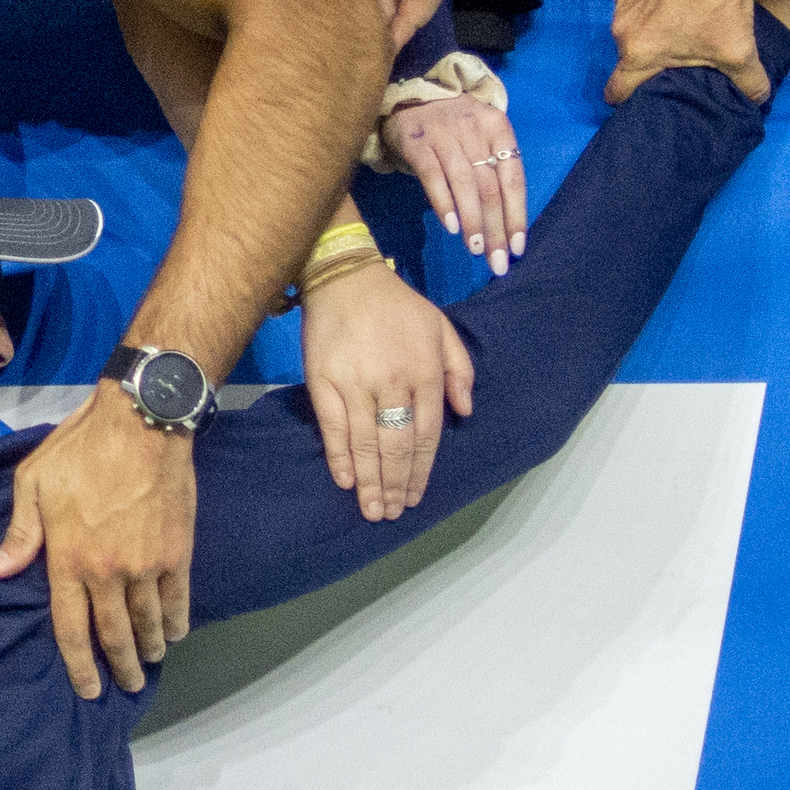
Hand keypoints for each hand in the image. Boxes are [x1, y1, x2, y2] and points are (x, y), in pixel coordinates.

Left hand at [0, 391, 195, 699]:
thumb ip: (20, 533)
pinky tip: (174, 634)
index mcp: (68, 559)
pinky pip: (177, 600)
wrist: (141, 423)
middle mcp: (107, 572)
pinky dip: (176, 622)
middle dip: (119, 667)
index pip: (71, 628)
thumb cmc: (79, 449)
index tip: (88, 690)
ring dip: (149, 649)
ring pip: (147, 623)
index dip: (79, 665)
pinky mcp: (177, 553)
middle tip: (124, 687)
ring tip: (148, 663)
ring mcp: (146, 566)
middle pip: (114, 635)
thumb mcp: (34, 482)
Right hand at [299, 255, 473, 521]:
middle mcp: (394, 382)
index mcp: (425, 372)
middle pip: (397, 446)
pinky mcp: (323, 380)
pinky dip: (339, 456)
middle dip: (396, 485)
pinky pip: (333, 426)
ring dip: (370, 481)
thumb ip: (460, 369)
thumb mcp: (441, 328)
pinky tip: (345, 479)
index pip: (427, 435)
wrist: (346, 275)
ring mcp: (356, 383)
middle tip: (393, 514)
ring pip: (366, 443)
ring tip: (372, 510)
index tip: (417, 496)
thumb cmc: (397, 304)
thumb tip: (465, 413)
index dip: (422, 470)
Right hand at [382, 95, 527, 276]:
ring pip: (465, 185)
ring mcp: (445, 134)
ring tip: (475, 250)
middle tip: (496, 262)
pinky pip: (434, 178)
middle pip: (490, 187)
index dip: (517, 216)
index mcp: (499, 129)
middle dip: (495, 229)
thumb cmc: (455, 126)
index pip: (513, 179)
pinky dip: (444, 205)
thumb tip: (504, 224)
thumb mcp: (482, 137)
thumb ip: (493, 170)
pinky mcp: (417, 142)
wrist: (413, 95)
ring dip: (472, 222)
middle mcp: (474, 129)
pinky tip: (452, 227)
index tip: (517, 248)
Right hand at [606, 0, 771, 104]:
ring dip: (650, 27)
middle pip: (630, 53)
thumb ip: (750, 85)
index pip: (618, 88)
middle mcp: (623, 27)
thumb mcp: (741, 54)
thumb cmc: (722, 6)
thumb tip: (758, 100)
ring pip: (634, 24)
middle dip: (649, 57)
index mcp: (640, 52)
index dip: (624, 100)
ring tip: (680, 21)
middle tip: (677, 54)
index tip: (630, 103)